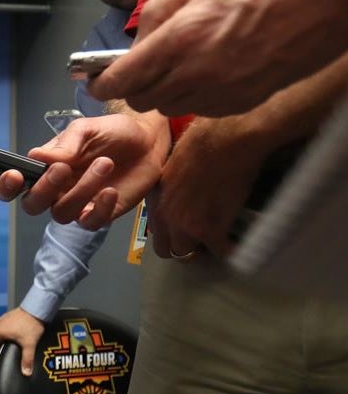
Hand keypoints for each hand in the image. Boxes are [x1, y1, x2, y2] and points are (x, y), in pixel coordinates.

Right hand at [0, 114, 167, 227]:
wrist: (148, 141)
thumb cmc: (112, 132)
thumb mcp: (87, 128)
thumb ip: (65, 143)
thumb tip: (37, 157)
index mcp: (44, 168)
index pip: (15, 184)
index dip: (7, 186)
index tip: (14, 176)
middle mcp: (56, 189)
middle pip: (32, 205)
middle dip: (44, 190)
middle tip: (64, 169)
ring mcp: (77, 203)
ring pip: (62, 213)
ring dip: (81, 190)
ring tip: (105, 163)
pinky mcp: (100, 214)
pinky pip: (89, 223)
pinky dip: (98, 209)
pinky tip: (111, 191)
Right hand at [0, 309, 45, 375]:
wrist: (37, 308)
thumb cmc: (31, 325)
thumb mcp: (29, 344)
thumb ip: (27, 360)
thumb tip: (26, 373)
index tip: (5, 356)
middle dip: (4, 345)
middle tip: (15, 349)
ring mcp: (2, 319)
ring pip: (1, 333)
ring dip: (7, 337)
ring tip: (18, 340)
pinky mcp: (8, 315)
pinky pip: (6, 326)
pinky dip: (11, 330)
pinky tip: (20, 331)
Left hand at [88, 0, 347, 116]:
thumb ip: (160, 11)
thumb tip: (138, 40)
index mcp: (180, 39)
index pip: (122, 80)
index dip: (102, 85)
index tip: (96, 82)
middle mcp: (197, 73)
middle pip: (143, 100)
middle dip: (134, 86)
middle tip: (139, 68)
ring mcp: (223, 92)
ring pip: (171, 107)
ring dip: (164, 91)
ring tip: (180, 63)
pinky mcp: (244, 101)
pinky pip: (203, 108)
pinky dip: (194, 95)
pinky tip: (208, 70)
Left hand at [146, 119, 269, 259]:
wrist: (226, 139)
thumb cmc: (204, 140)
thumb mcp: (175, 165)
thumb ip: (174, 187)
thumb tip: (184, 191)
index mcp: (156, 199)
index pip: (155, 231)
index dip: (171, 235)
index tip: (186, 231)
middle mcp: (165, 215)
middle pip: (168, 249)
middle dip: (185, 247)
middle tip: (204, 240)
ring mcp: (185, 225)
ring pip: (189, 254)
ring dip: (204, 248)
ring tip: (220, 239)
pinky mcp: (210, 230)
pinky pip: (221, 252)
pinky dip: (231, 249)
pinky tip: (238, 242)